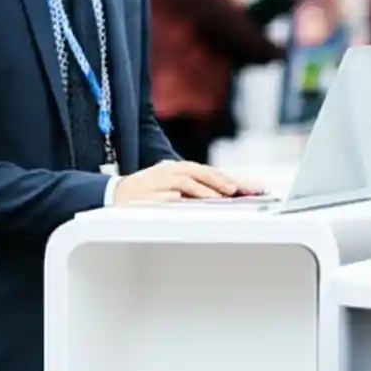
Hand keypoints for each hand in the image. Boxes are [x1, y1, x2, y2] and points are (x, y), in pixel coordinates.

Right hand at [113, 160, 263, 204]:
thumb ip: (198, 191)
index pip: (212, 173)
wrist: (114, 195)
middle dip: (222, 181)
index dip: (234, 179)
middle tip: (240, 190)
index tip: (255, 188)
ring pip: (184, 181)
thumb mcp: (176, 190)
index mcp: (181, 170)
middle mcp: (171, 171)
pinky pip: (161, 194)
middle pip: (201, 172)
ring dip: (203, 189)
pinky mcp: (144, 193)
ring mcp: (158, 180)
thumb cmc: (148, 194)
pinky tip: (184, 200)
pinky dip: (173, 196)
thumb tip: (226, 198)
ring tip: (220, 196)